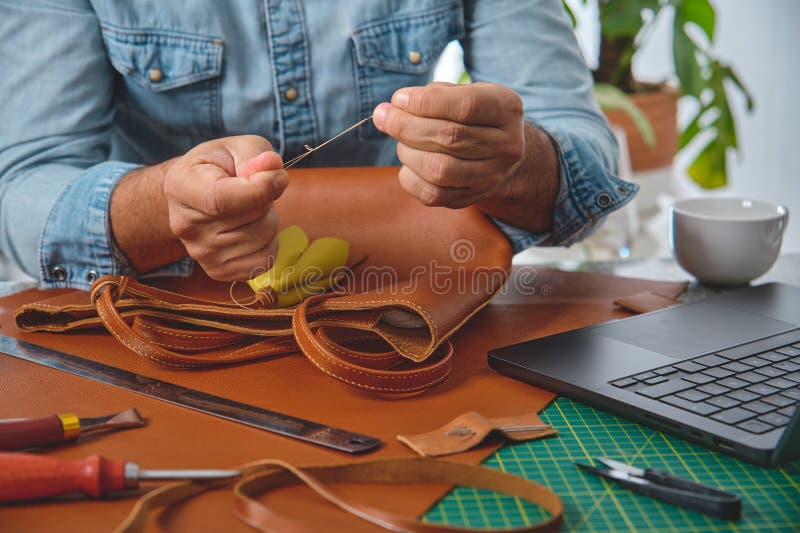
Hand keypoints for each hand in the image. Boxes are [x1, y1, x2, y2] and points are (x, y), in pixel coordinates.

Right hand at [162, 135, 286, 280]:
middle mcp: (185, 225)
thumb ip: (256, 154)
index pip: (221, 200)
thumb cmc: (220, 167)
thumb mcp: (236, 147)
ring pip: (263, 239)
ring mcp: (200, 253)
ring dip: (269, 220)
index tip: (277, 178)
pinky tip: (252, 230)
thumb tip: (273, 169)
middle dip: (267, 200)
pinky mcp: (218, 272)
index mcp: (182, 187)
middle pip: (252, 219)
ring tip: (249, 209)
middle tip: (251, 190)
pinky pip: (265, 261)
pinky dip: (269, 243)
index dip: (259, 190)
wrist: (198, 194)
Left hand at [372, 82, 525, 208]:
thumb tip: (396, 106)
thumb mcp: (465, 93)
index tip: (397, 99)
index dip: (425, 103)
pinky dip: (410, 176)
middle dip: (406, 126)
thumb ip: (434, 95)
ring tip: (400, 141)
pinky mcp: (469, 199)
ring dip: (408, 152)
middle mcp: (506, 145)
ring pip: (439, 169)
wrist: (497, 156)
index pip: (465, 106)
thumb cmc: (472, 117)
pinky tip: (408, 163)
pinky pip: (431, 194)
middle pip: (449, 137)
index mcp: (506, 109)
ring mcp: (490, 177)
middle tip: (383, 116)